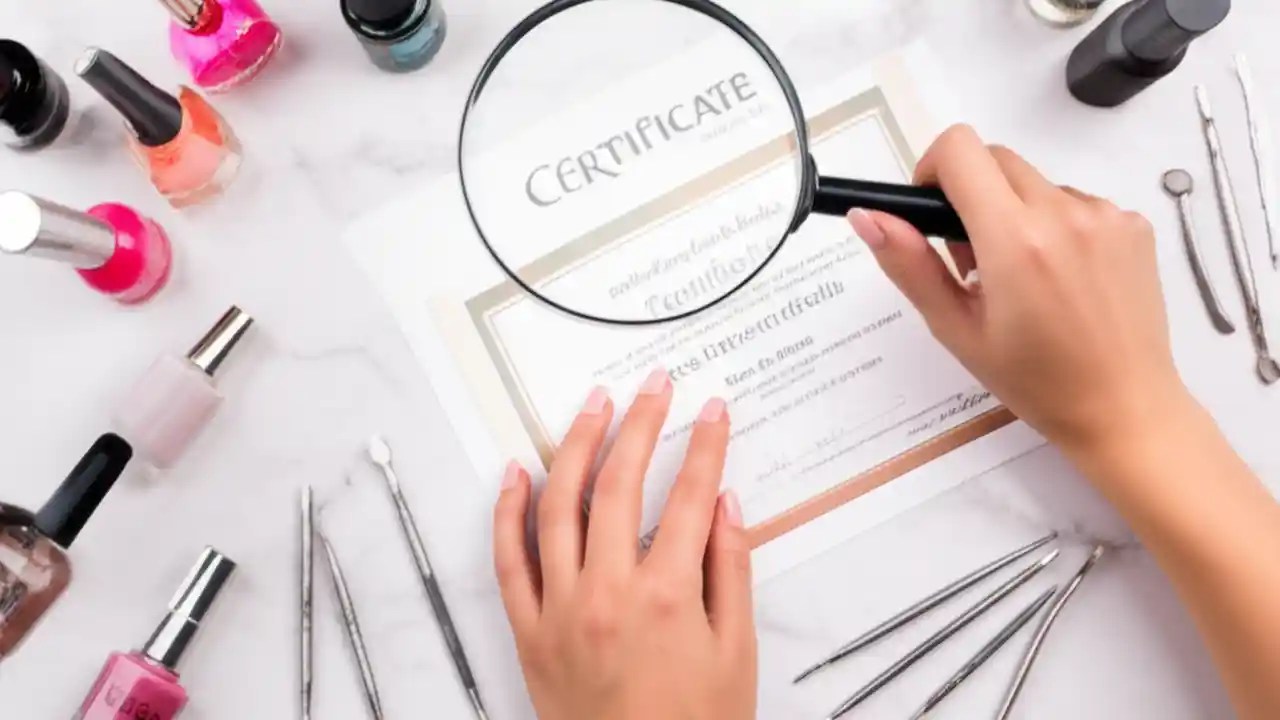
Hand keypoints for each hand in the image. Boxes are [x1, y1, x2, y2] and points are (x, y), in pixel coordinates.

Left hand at [492, 370, 756, 719]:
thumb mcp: (734, 651)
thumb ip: (730, 570)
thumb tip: (724, 503)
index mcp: (667, 595)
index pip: (687, 496)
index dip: (704, 445)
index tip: (712, 410)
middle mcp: (607, 591)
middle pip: (619, 485)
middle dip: (640, 424)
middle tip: (654, 386)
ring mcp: (561, 608)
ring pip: (558, 507)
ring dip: (574, 447)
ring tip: (593, 406)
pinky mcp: (528, 631)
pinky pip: (508, 560)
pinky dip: (508, 512)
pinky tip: (517, 472)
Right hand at [849, 125, 1188, 458]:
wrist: (1124, 408)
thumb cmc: (1035, 380)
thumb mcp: (957, 329)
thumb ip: (909, 265)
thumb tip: (866, 216)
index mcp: (1015, 239)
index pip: (960, 149)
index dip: (933, 169)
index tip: (935, 212)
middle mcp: (1064, 213)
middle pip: (996, 159)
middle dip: (972, 195)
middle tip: (974, 262)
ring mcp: (1106, 215)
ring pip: (1036, 183)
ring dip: (1016, 213)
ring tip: (1024, 280)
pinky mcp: (1134, 224)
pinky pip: (1076, 202)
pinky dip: (1057, 227)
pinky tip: (1062, 279)